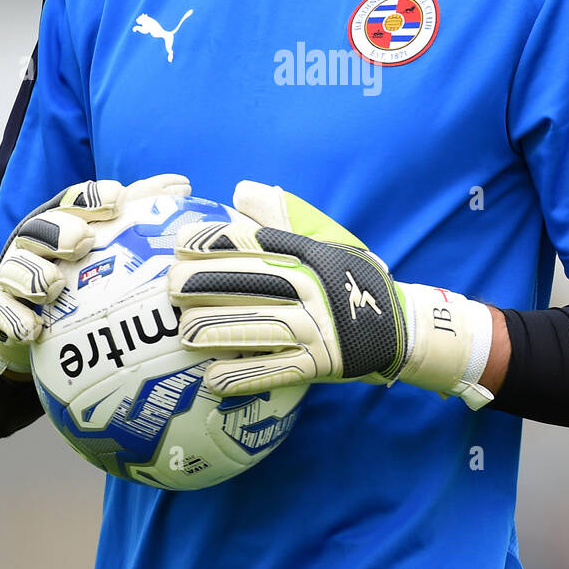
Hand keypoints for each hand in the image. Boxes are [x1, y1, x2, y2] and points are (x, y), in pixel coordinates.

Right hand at [0, 173, 191, 375]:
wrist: (29, 316)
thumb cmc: (78, 269)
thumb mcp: (107, 239)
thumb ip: (140, 210)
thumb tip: (180, 185)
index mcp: (61, 220)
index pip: (74, 200)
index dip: (93, 197)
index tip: (118, 199)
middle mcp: (33, 242)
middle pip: (39, 227)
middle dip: (59, 231)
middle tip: (82, 241)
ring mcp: (13, 275)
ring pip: (15, 268)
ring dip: (33, 274)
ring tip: (53, 286)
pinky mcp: (0, 309)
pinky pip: (1, 312)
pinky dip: (16, 319)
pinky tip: (33, 329)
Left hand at [166, 181, 494, 409]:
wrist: (398, 324)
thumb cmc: (348, 276)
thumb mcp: (323, 237)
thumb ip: (280, 214)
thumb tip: (239, 190)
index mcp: (305, 253)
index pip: (253, 241)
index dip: (213, 241)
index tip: (180, 242)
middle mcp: (308, 286)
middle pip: (248, 282)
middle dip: (204, 283)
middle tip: (170, 287)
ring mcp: (314, 327)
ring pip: (257, 327)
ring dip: (216, 330)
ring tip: (184, 333)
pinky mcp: (318, 364)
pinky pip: (275, 371)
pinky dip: (243, 376)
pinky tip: (212, 378)